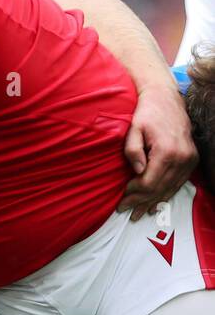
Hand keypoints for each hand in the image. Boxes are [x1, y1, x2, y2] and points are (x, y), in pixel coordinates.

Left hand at [118, 83, 197, 220]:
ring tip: (139, 213)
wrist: (167, 100)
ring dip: (154, 202)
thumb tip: (137, 172)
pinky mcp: (192, 160)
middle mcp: (182, 158)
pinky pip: (179, 183)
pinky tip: (156, 203)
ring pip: (170, 188)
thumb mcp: (133, 129)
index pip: (150, 182)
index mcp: (166, 151)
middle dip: (141, 202)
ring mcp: (189, 160)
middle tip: (126, 212)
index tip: (122, 198)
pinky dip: (166, 194)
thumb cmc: (146, 113)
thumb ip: (132, 150)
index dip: (135, 193)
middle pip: (160, 188)